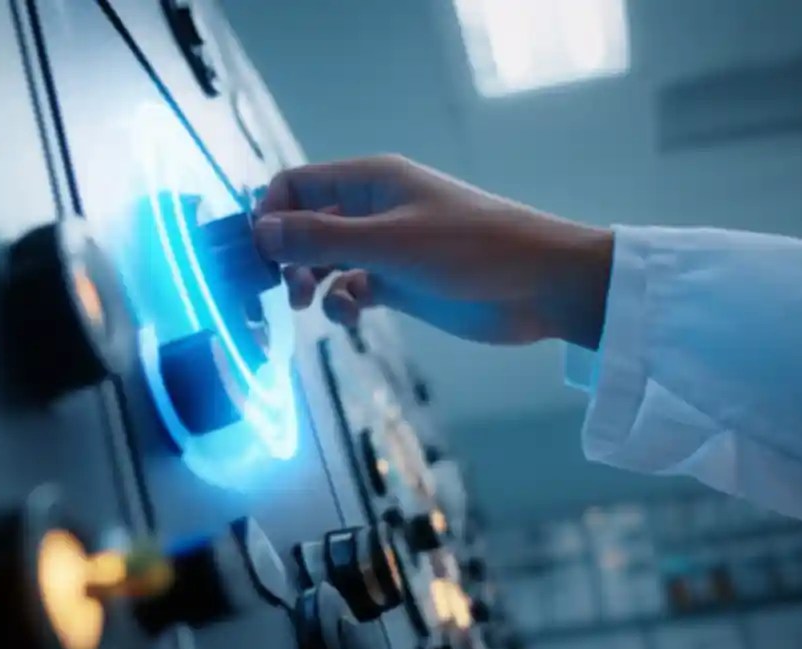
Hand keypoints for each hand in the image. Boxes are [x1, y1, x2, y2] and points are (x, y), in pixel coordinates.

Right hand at [253, 155, 613, 348]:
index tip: (259, 256)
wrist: (541, 286)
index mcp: (370, 181)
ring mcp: (387, 247)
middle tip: (287, 289)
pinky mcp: (400, 284)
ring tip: (311, 303)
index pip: (296, 185)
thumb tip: (260, 231)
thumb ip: (322, 237)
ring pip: (324, 261)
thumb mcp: (391, 243)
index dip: (271, 216)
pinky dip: (341, 302)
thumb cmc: (473, 251)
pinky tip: (350, 314)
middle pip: (305, 225)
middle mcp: (373, 210)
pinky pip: (351, 289)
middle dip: (286, 255)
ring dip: (309, 282)